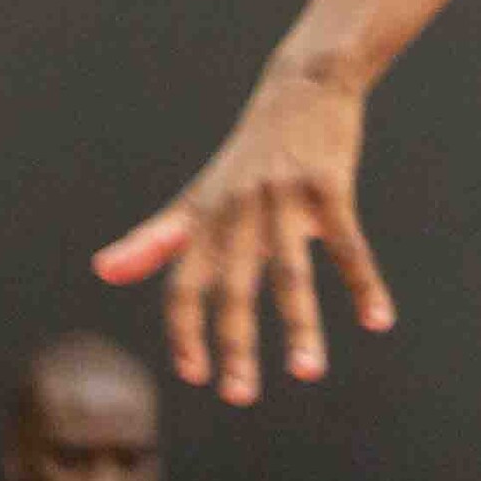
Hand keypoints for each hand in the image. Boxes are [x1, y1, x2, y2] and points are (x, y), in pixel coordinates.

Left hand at [91, 62, 395, 405]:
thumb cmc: (249, 155)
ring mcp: (284, 197)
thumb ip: (155, 239)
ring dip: (300, 327)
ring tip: (308, 372)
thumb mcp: (199, 194)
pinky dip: (364, 284)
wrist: (302, 85)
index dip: (184, 330)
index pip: (183, 285)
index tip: (196, 375)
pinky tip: (378, 319)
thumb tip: (102, 272)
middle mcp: (238, 210)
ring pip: (290, 274)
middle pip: (232, 288)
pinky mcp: (329, 185)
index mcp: (204, 218)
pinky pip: (348, 245)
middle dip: (235, 346)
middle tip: (240, 395)